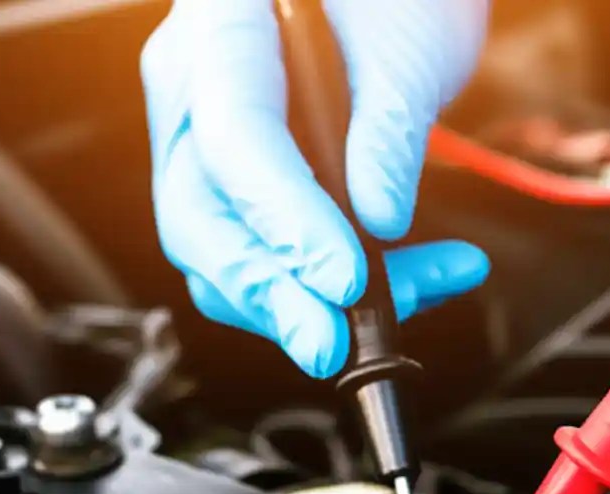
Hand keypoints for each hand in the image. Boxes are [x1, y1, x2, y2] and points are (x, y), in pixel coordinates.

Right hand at [141, 0, 490, 377]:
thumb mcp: (410, 37)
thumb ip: (390, 128)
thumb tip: (377, 224)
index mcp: (221, 22)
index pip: (234, 138)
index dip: (287, 221)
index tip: (345, 279)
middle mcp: (192, 81)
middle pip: (199, 212)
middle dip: (269, 292)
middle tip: (334, 344)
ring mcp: (204, 130)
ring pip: (223, 247)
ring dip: (308, 296)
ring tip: (417, 292)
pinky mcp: (238, 173)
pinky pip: (258, 243)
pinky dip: (324, 278)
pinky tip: (410, 277)